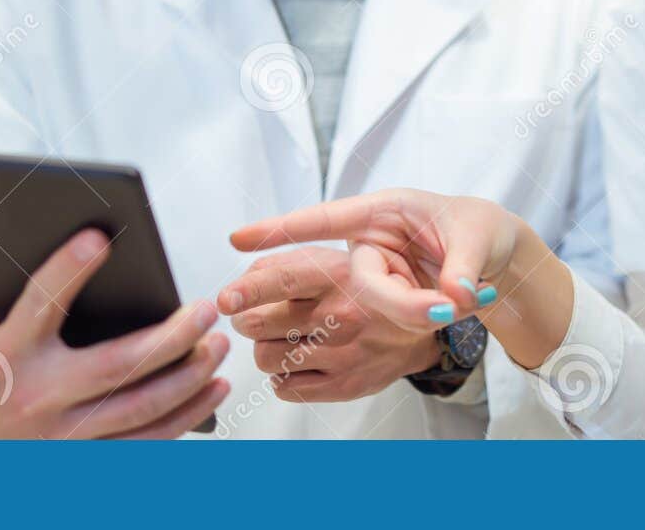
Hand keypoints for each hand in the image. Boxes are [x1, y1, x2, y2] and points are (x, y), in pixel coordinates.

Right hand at [0, 221, 229, 438]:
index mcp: (8, 353)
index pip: (40, 305)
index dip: (68, 270)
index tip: (100, 237)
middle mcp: (40, 395)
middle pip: (115, 367)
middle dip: (169, 339)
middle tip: (206, 309)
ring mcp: (65, 434)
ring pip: (140, 409)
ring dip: (188, 378)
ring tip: (219, 344)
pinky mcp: (85, 459)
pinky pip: (144, 443)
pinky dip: (185, 418)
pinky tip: (214, 390)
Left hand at [216, 246, 439, 401]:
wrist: (420, 325)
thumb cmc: (371, 286)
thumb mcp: (335, 257)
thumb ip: (286, 261)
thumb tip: (244, 278)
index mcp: (337, 275)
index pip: (280, 281)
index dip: (245, 291)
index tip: (224, 299)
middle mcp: (340, 315)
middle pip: (259, 325)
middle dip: (246, 319)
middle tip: (253, 316)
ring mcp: (342, 353)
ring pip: (266, 358)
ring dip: (264, 348)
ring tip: (283, 338)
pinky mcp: (344, 385)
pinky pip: (286, 388)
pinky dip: (282, 375)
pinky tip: (298, 359)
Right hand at [230, 189, 524, 328]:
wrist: (497, 258)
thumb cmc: (481, 230)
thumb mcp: (479, 240)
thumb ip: (463, 269)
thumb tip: (453, 297)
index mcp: (385, 210)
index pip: (324, 218)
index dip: (280, 229)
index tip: (238, 238)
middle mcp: (374, 242)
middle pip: (361, 280)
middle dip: (402, 303)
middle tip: (446, 312)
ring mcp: (379, 274)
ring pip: (378, 307)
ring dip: (422, 312)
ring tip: (468, 298)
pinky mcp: (389, 300)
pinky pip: (394, 319)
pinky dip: (426, 320)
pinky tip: (455, 307)